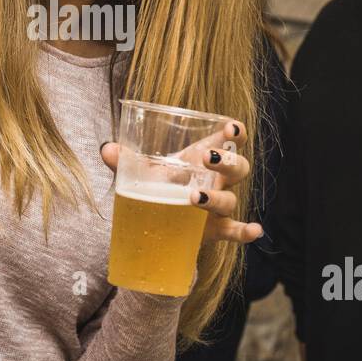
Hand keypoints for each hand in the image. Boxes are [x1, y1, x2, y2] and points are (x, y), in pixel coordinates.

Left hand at [100, 118, 261, 244]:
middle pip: (237, 168)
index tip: (232, 128)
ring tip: (197, 198)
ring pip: (231, 199)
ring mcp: (218, 207)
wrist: (154, 224)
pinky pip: (235, 230)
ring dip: (218, 198)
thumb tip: (107, 150)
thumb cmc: (154, 187)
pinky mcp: (215, 231)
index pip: (226, 140)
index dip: (235, 132)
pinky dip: (246, 232)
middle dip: (226, 161)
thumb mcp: (139, 173)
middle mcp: (216, 181)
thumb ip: (124, 162)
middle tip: (207, 158)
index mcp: (202, 159)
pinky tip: (254, 230)